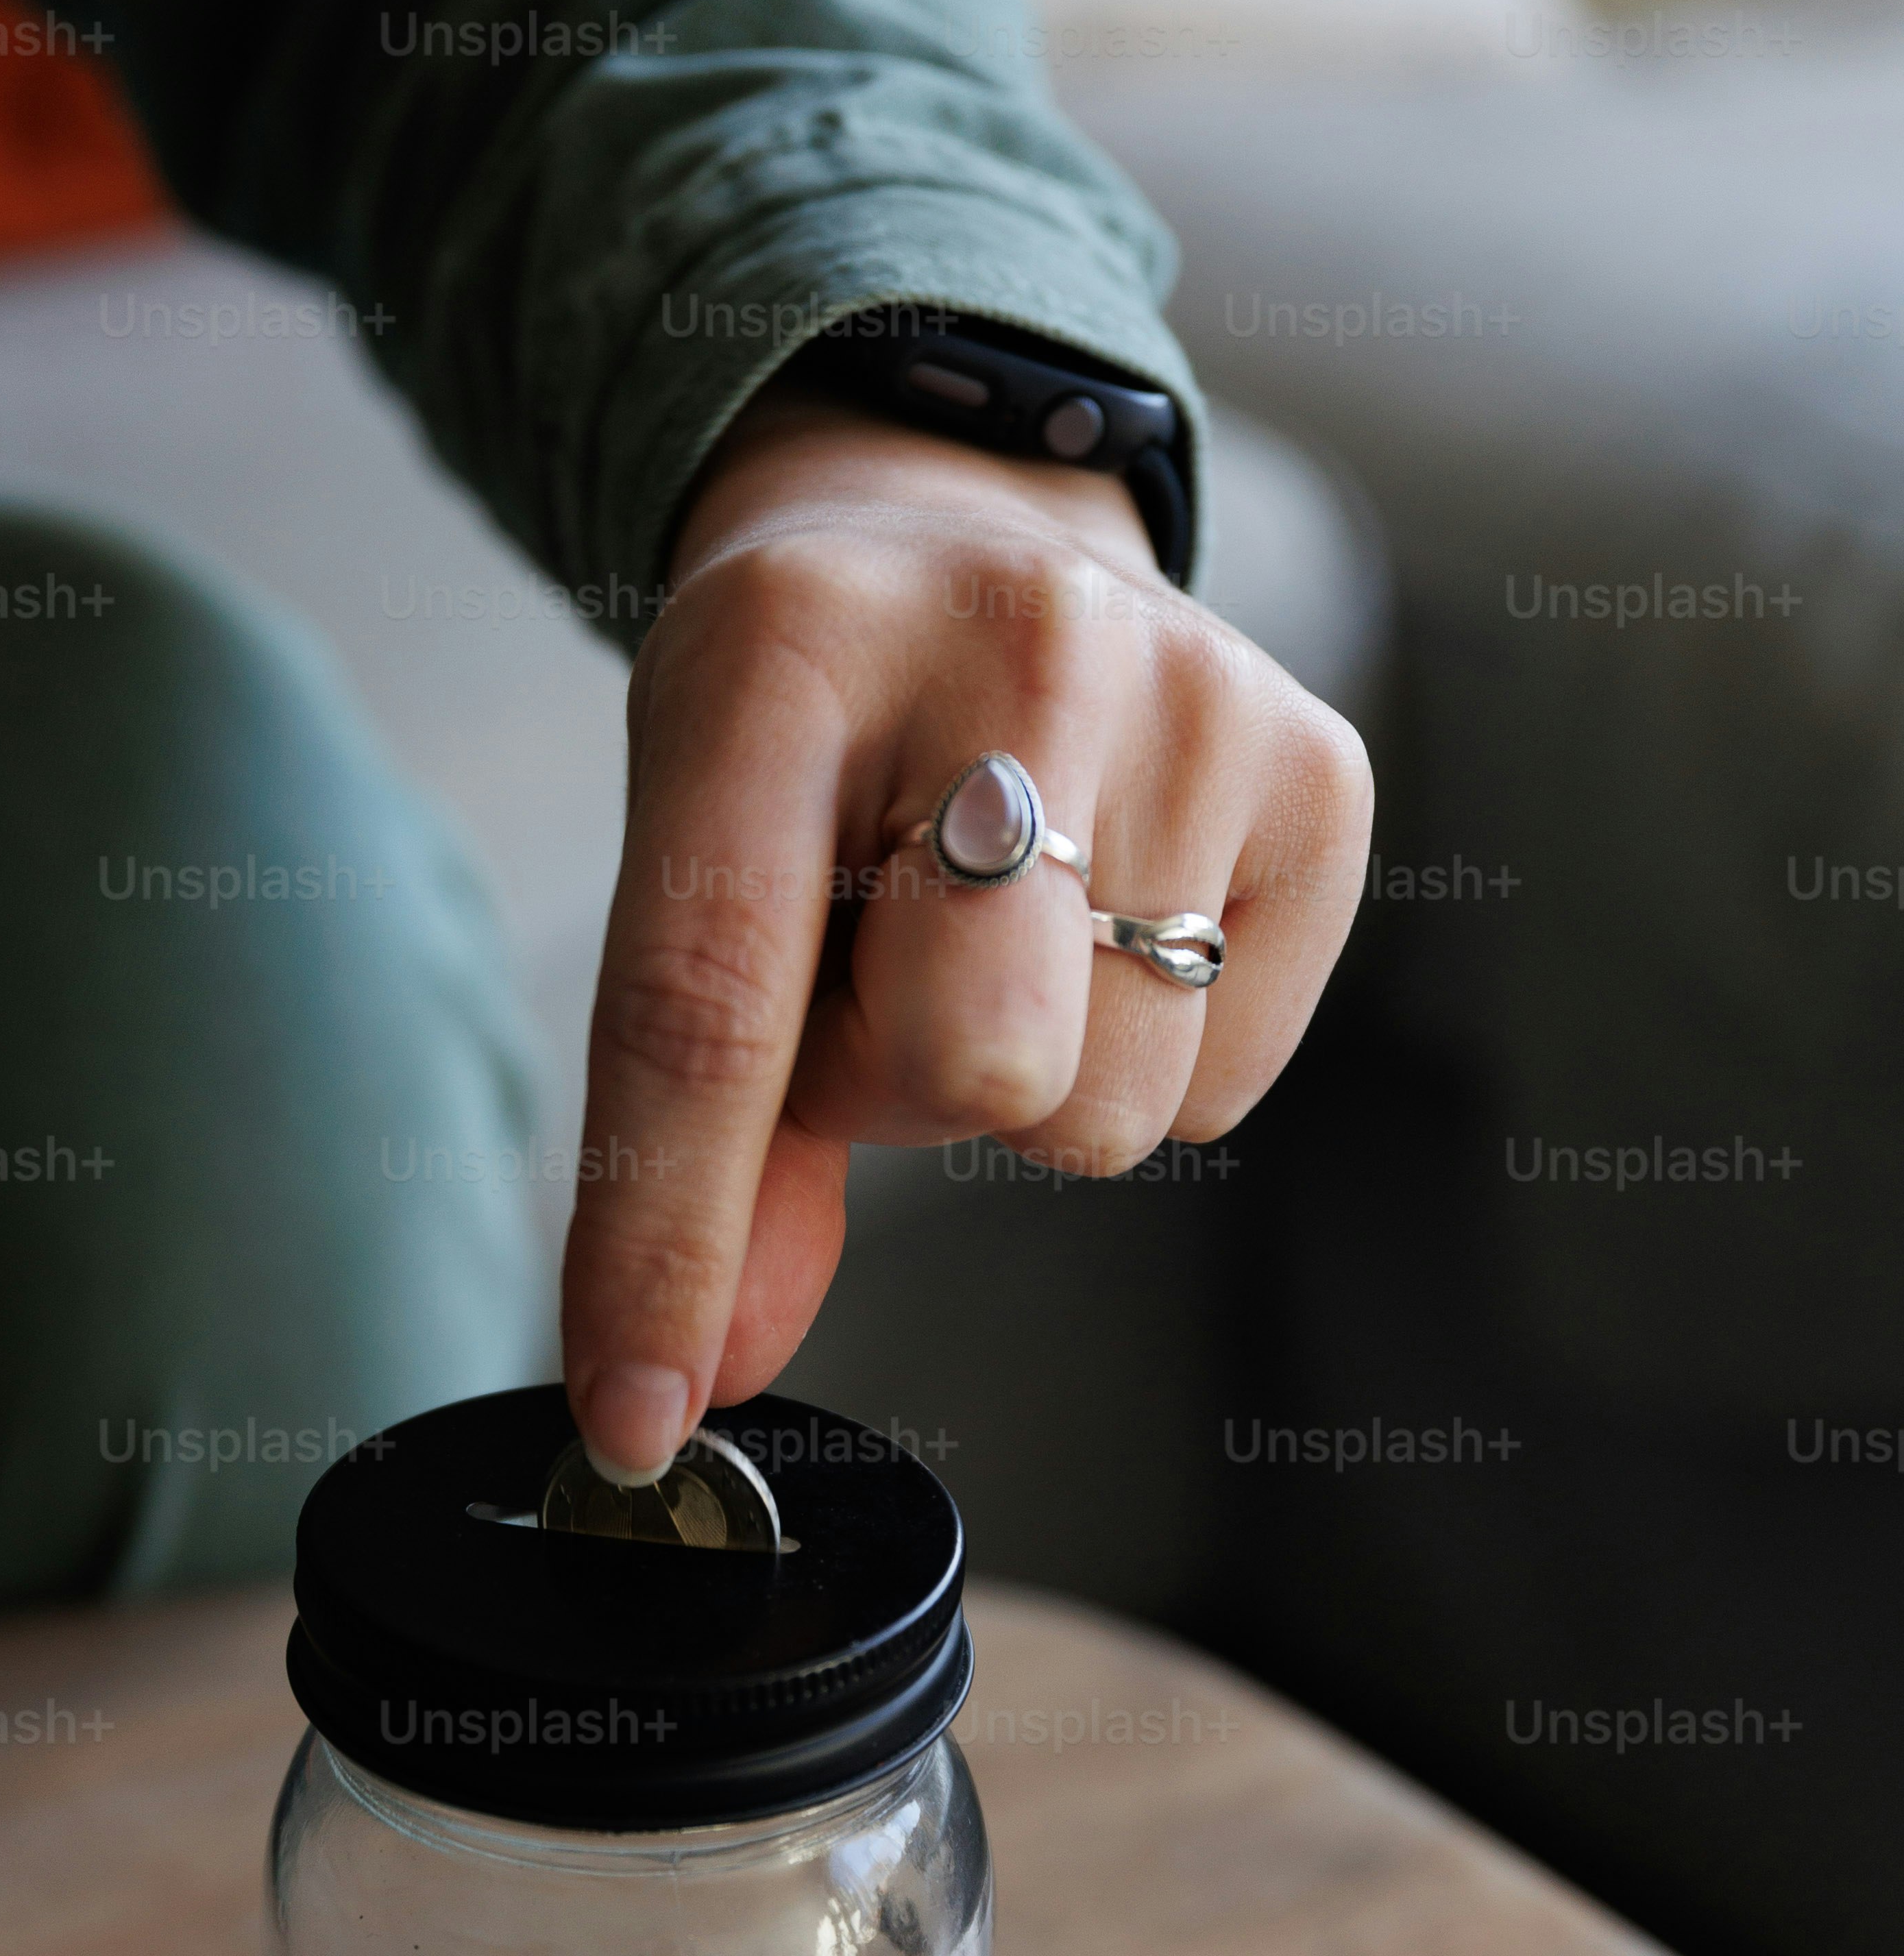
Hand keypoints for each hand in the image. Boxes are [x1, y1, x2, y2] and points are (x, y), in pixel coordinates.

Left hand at [558, 385, 1372, 1482]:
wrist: (961, 535)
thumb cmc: (812, 737)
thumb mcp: (706, 862)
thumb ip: (691, 1133)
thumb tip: (692, 1378)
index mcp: (781, 656)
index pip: (711, 1006)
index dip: (667, 1239)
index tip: (634, 1420)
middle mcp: (1011, 644)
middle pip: (971, 1073)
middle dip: (908, 1092)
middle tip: (884, 971)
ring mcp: (1195, 694)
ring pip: (1103, 1109)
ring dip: (1030, 1076)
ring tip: (993, 932)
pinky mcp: (1322, 768)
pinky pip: (1223, 1084)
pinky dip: (1152, 1052)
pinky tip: (1105, 919)